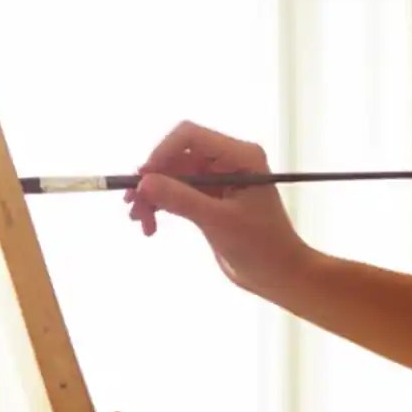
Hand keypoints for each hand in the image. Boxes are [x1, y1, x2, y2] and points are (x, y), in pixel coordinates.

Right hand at [126, 120, 316, 298]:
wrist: (278, 275)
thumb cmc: (262, 246)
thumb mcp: (218, 222)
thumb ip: (181, 200)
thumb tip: (143, 183)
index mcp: (239, 156)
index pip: (189, 136)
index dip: (161, 152)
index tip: (143, 180)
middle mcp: (226, 161)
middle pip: (175, 157)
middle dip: (153, 181)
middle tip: (133, 207)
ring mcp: (216, 179)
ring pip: (170, 176)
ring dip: (152, 196)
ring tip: (139, 221)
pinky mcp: (208, 198)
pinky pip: (175, 193)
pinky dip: (160, 206)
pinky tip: (150, 225)